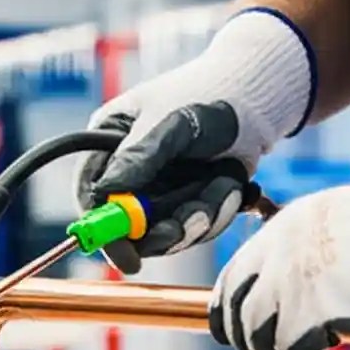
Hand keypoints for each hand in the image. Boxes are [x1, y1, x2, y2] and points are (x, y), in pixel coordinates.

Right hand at [75, 8, 315, 272]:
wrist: (257, 96)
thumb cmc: (207, 95)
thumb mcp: (170, 125)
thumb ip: (138, 158)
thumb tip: (101, 193)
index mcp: (110, 144)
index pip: (92, 198)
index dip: (105, 231)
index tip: (126, 254)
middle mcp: (131, 171)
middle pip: (130, 228)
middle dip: (163, 233)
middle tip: (185, 228)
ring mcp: (162, 189)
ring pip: (169, 232)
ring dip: (201, 216)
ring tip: (226, 183)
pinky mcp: (191, 199)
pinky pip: (197, 227)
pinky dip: (220, 211)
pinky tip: (234, 182)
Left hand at [209, 164, 349, 349]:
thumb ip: (320, 246)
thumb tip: (310, 282)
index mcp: (289, 222)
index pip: (235, 272)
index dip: (231, 307)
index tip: (238, 329)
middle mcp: (280, 248)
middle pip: (233, 306)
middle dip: (242, 338)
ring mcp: (293, 279)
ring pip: (254, 333)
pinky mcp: (313, 310)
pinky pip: (288, 349)